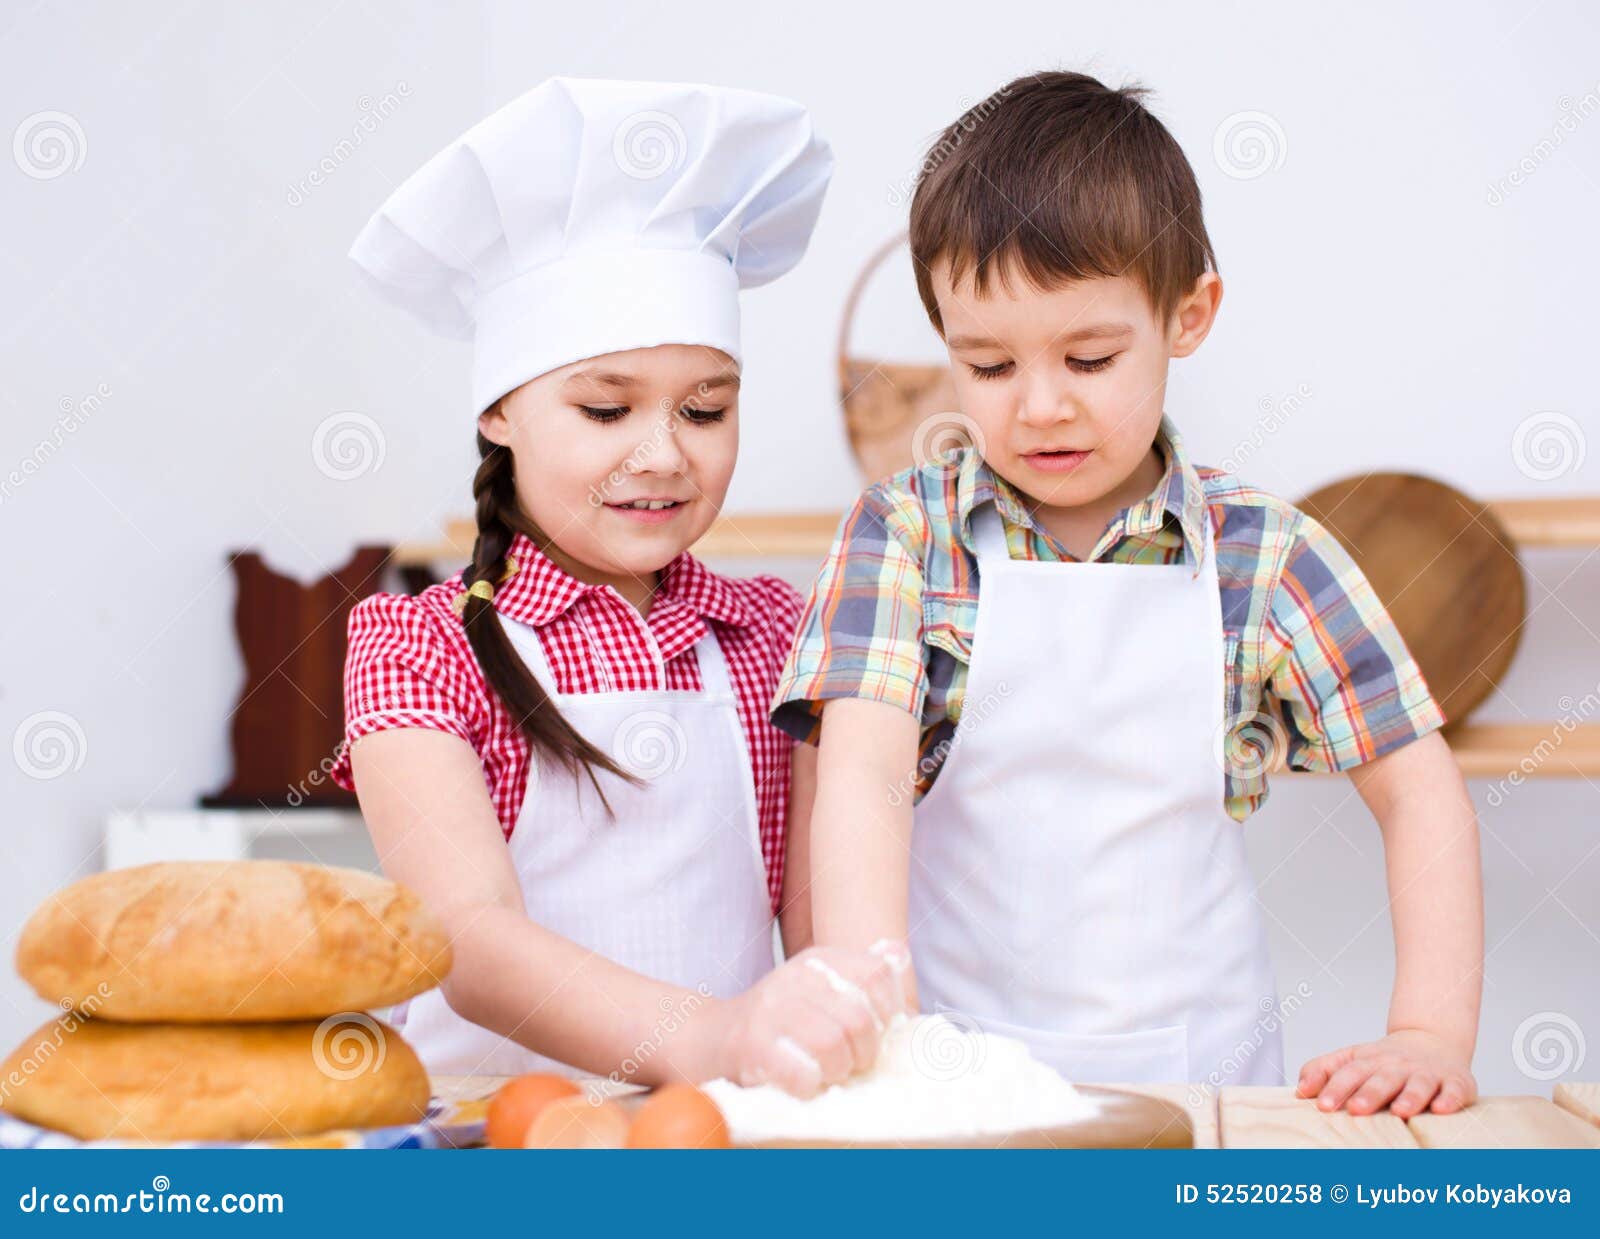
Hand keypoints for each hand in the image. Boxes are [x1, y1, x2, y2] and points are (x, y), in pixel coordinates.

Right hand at [704, 942, 915, 1097]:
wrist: (710, 1038)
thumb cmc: (778, 1021)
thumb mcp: (819, 987)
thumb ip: (859, 975)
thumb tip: (899, 954)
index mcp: (817, 960)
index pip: (876, 975)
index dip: (887, 1012)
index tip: (874, 1033)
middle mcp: (794, 976)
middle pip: (859, 1018)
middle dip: (863, 1053)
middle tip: (849, 1063)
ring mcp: (771, 1009)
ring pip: (833, 1045)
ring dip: (837, 1072)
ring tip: (826, 1074)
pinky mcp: (752, 1045)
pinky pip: (802, 1074)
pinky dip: (808, 1087)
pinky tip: (801, 1083)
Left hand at [1296, 1029, 1476, 1117]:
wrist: (1432, 1042)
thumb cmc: (1385, 1061)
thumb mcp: (1352, 1058)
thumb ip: (1323, 1070)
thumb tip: (1299, 1089)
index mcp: (1369, 1061)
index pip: (1349, 1072)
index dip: (1336, 1087)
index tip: (1322, 1105)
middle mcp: (1397, 1066)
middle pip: (1381, 1079)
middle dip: (1369, 1094)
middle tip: (1356, 1109)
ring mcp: (1427, 1073)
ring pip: (1418, 1084)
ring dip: (1409, 1097)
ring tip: (1400, 1112)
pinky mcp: (1456, 1082)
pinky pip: (1454, 1090)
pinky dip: (1450, 1099)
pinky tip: (1442, 1109)